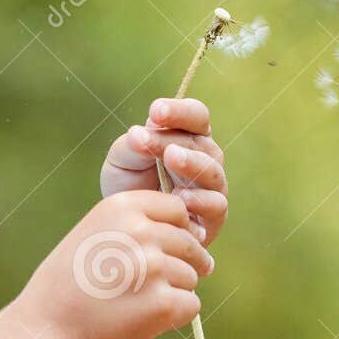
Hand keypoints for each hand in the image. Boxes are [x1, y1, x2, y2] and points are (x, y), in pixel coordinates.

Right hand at [14, 190, 213, 338]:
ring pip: (192, 276)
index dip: (177, 230)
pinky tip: (145, 321)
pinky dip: (175, 316)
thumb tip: (198, 231)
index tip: (164, 248)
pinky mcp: (162, 303)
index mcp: (121, 206)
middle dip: (181, 263)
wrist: (46, 333)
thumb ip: (136, 224)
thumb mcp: (94, 233)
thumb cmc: (67, 286)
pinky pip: (191, 305)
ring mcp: (153, 267)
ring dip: (175, 291)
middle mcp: (140, 231)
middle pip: (190, 242)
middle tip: (154, 285)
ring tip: (137, 304)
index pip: (177, 208)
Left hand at [100, 97, 228, 246]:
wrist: (126, 227)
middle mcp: (206, 160)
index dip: (179, 111)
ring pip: (213, 172)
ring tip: (171, 158)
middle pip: (202, 143)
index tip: (154, 112)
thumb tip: (138, 132)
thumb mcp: (121, 161)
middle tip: (159, 137)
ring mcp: (212, 189)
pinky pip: (217, 206)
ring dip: (194, 163)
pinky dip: (201, 201)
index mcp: (189, 138)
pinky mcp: (212, 218)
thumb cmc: (128, 186)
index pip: (195, 115)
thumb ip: (132, 145)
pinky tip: (179, 198)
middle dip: (177, 139)